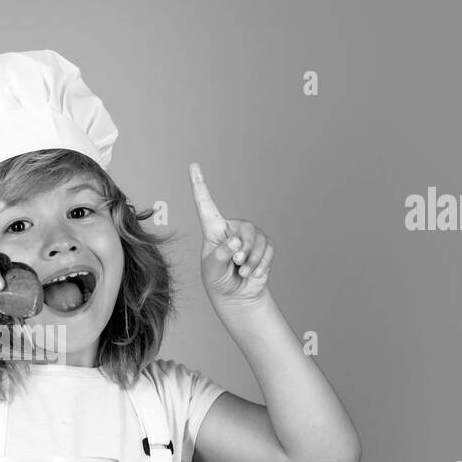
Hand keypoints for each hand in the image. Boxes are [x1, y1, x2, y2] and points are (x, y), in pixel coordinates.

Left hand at [189, 162, 274, 307]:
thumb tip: (235, 242)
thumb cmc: (218, 280)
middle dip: (243, 249)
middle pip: (244, 229)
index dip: (199, 184)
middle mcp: (232, 228)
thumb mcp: (213, 269)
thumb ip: (220, 255)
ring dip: (252, 260)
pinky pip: (268, 249)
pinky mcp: (264, 245)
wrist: (236, 296)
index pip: (205, 204)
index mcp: (213, 229)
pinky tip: (254, 273)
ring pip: (258, 240)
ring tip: (243, 271)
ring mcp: (250, 236)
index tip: (193, 165)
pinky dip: (261, 263)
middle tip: (237, 263)